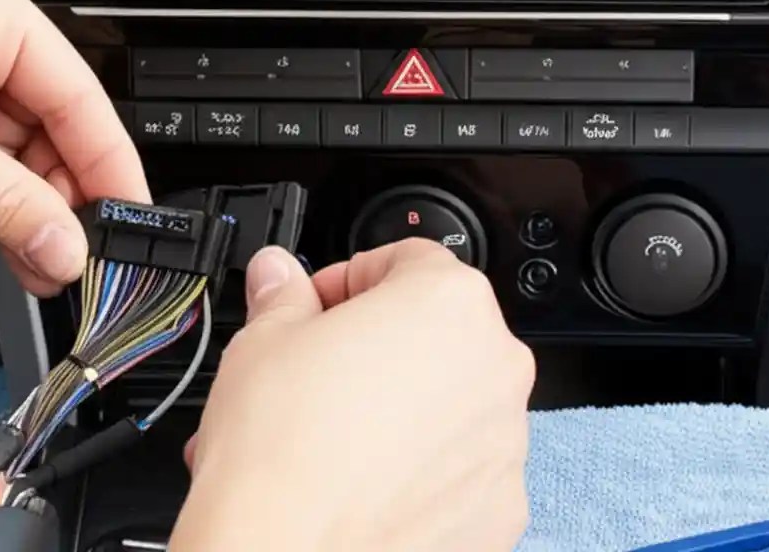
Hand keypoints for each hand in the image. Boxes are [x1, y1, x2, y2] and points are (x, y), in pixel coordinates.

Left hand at [0, 0, 146, 294]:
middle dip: (66, 196)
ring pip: (18, 152)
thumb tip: (70, 246)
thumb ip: (10, 205)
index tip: (132, 220)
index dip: (110, 164)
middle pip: (53, 126)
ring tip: (47, 262)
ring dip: (32, 209)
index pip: (78, 94)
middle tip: (83, 255)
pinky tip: (15, 245)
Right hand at [171, 240, 534, 551]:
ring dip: (401, 406)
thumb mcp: (263, 342)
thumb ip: (283, 296)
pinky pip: (460, 468)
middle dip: (377, 344)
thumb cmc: (283, 452)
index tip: (317, 304)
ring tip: (332, 433)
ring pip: (451, 402)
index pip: (408, 259)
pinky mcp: (499, 508)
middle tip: (319, 369)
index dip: (349, 278)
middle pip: (437, 332)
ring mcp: (504, 444)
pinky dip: (421, 467)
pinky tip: (362, 479)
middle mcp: (494, 368)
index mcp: (448, 305)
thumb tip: (279, 276)